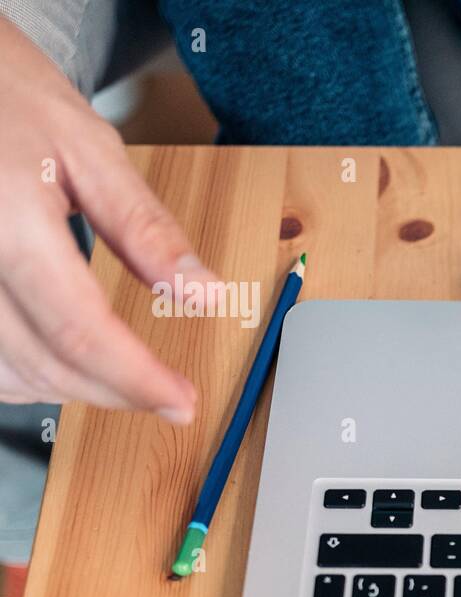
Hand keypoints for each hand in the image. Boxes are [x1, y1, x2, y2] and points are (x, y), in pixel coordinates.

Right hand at [0, 18, 212, 420]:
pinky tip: (53, 364)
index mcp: (8, 221)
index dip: (136, 378)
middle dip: (112, 391)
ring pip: (2, 371)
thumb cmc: (6, 93)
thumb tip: (204, 293)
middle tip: (165, 396)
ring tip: (118, 380)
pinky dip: (17, 373)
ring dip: (65, 389)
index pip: (79, 329)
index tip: (181, 401)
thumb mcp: (89, 147)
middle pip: (41, 362)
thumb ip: (145, 229)